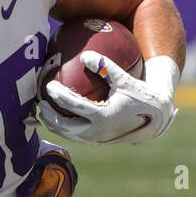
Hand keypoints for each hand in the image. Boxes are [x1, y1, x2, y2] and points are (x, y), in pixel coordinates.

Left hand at [39, 51, 179, 144]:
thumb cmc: (140, 95)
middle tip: (40, 104)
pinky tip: (58, 118)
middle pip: (66, 127)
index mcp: (104, 116)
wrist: (155, 119)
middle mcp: (98, 131)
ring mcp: (98, 139)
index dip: (59, 96)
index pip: (74, 106)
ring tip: (43, 113)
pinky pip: (77, 136)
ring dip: (55, 126)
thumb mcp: (125, 79)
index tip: (48, 86)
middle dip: (50, 117)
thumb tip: (84, 55)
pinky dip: (65, 128)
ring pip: (69, 135)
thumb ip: (106, 66)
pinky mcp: (98, 141)